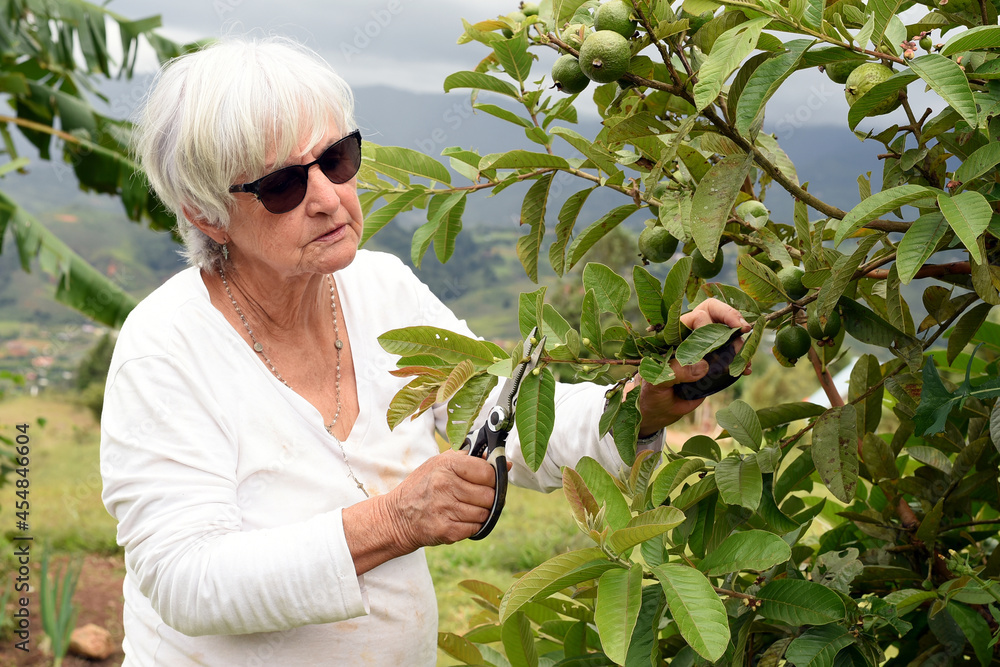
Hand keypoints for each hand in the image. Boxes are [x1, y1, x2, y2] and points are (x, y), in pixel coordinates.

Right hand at [383, 449, 497, 550]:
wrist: (397, 517)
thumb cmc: (422, 488)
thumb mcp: (439, 464)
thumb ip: (469, 459)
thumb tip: (503, 462)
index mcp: (446, 465)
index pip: (487, 472)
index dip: (491, 478)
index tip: (485, 481)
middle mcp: (445, 485)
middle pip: (489, 495)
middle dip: (487, 498)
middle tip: (474, 498)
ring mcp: (445, 508)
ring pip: (484, 513)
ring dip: (479, 513)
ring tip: (464, 509)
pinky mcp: (446, 529)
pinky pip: (475, 528)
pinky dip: (472, 526)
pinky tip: (459, 520)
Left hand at [635, 298, 751, 433]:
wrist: (657, 410)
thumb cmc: (650, 392)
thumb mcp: (656, 382)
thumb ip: (675, 372)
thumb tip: (704, 366)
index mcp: (675, 335)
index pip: (697, 315)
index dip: (710, 322)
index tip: (717, 338)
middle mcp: (692, 337)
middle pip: (715, 315)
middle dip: (731, 317)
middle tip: (744, 328)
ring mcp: (706, 350)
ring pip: (728, 335)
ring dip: (741, 342)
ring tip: (744, 359)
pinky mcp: (715, 366)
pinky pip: (733, 357)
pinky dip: (742, 361)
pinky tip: (745, 370)